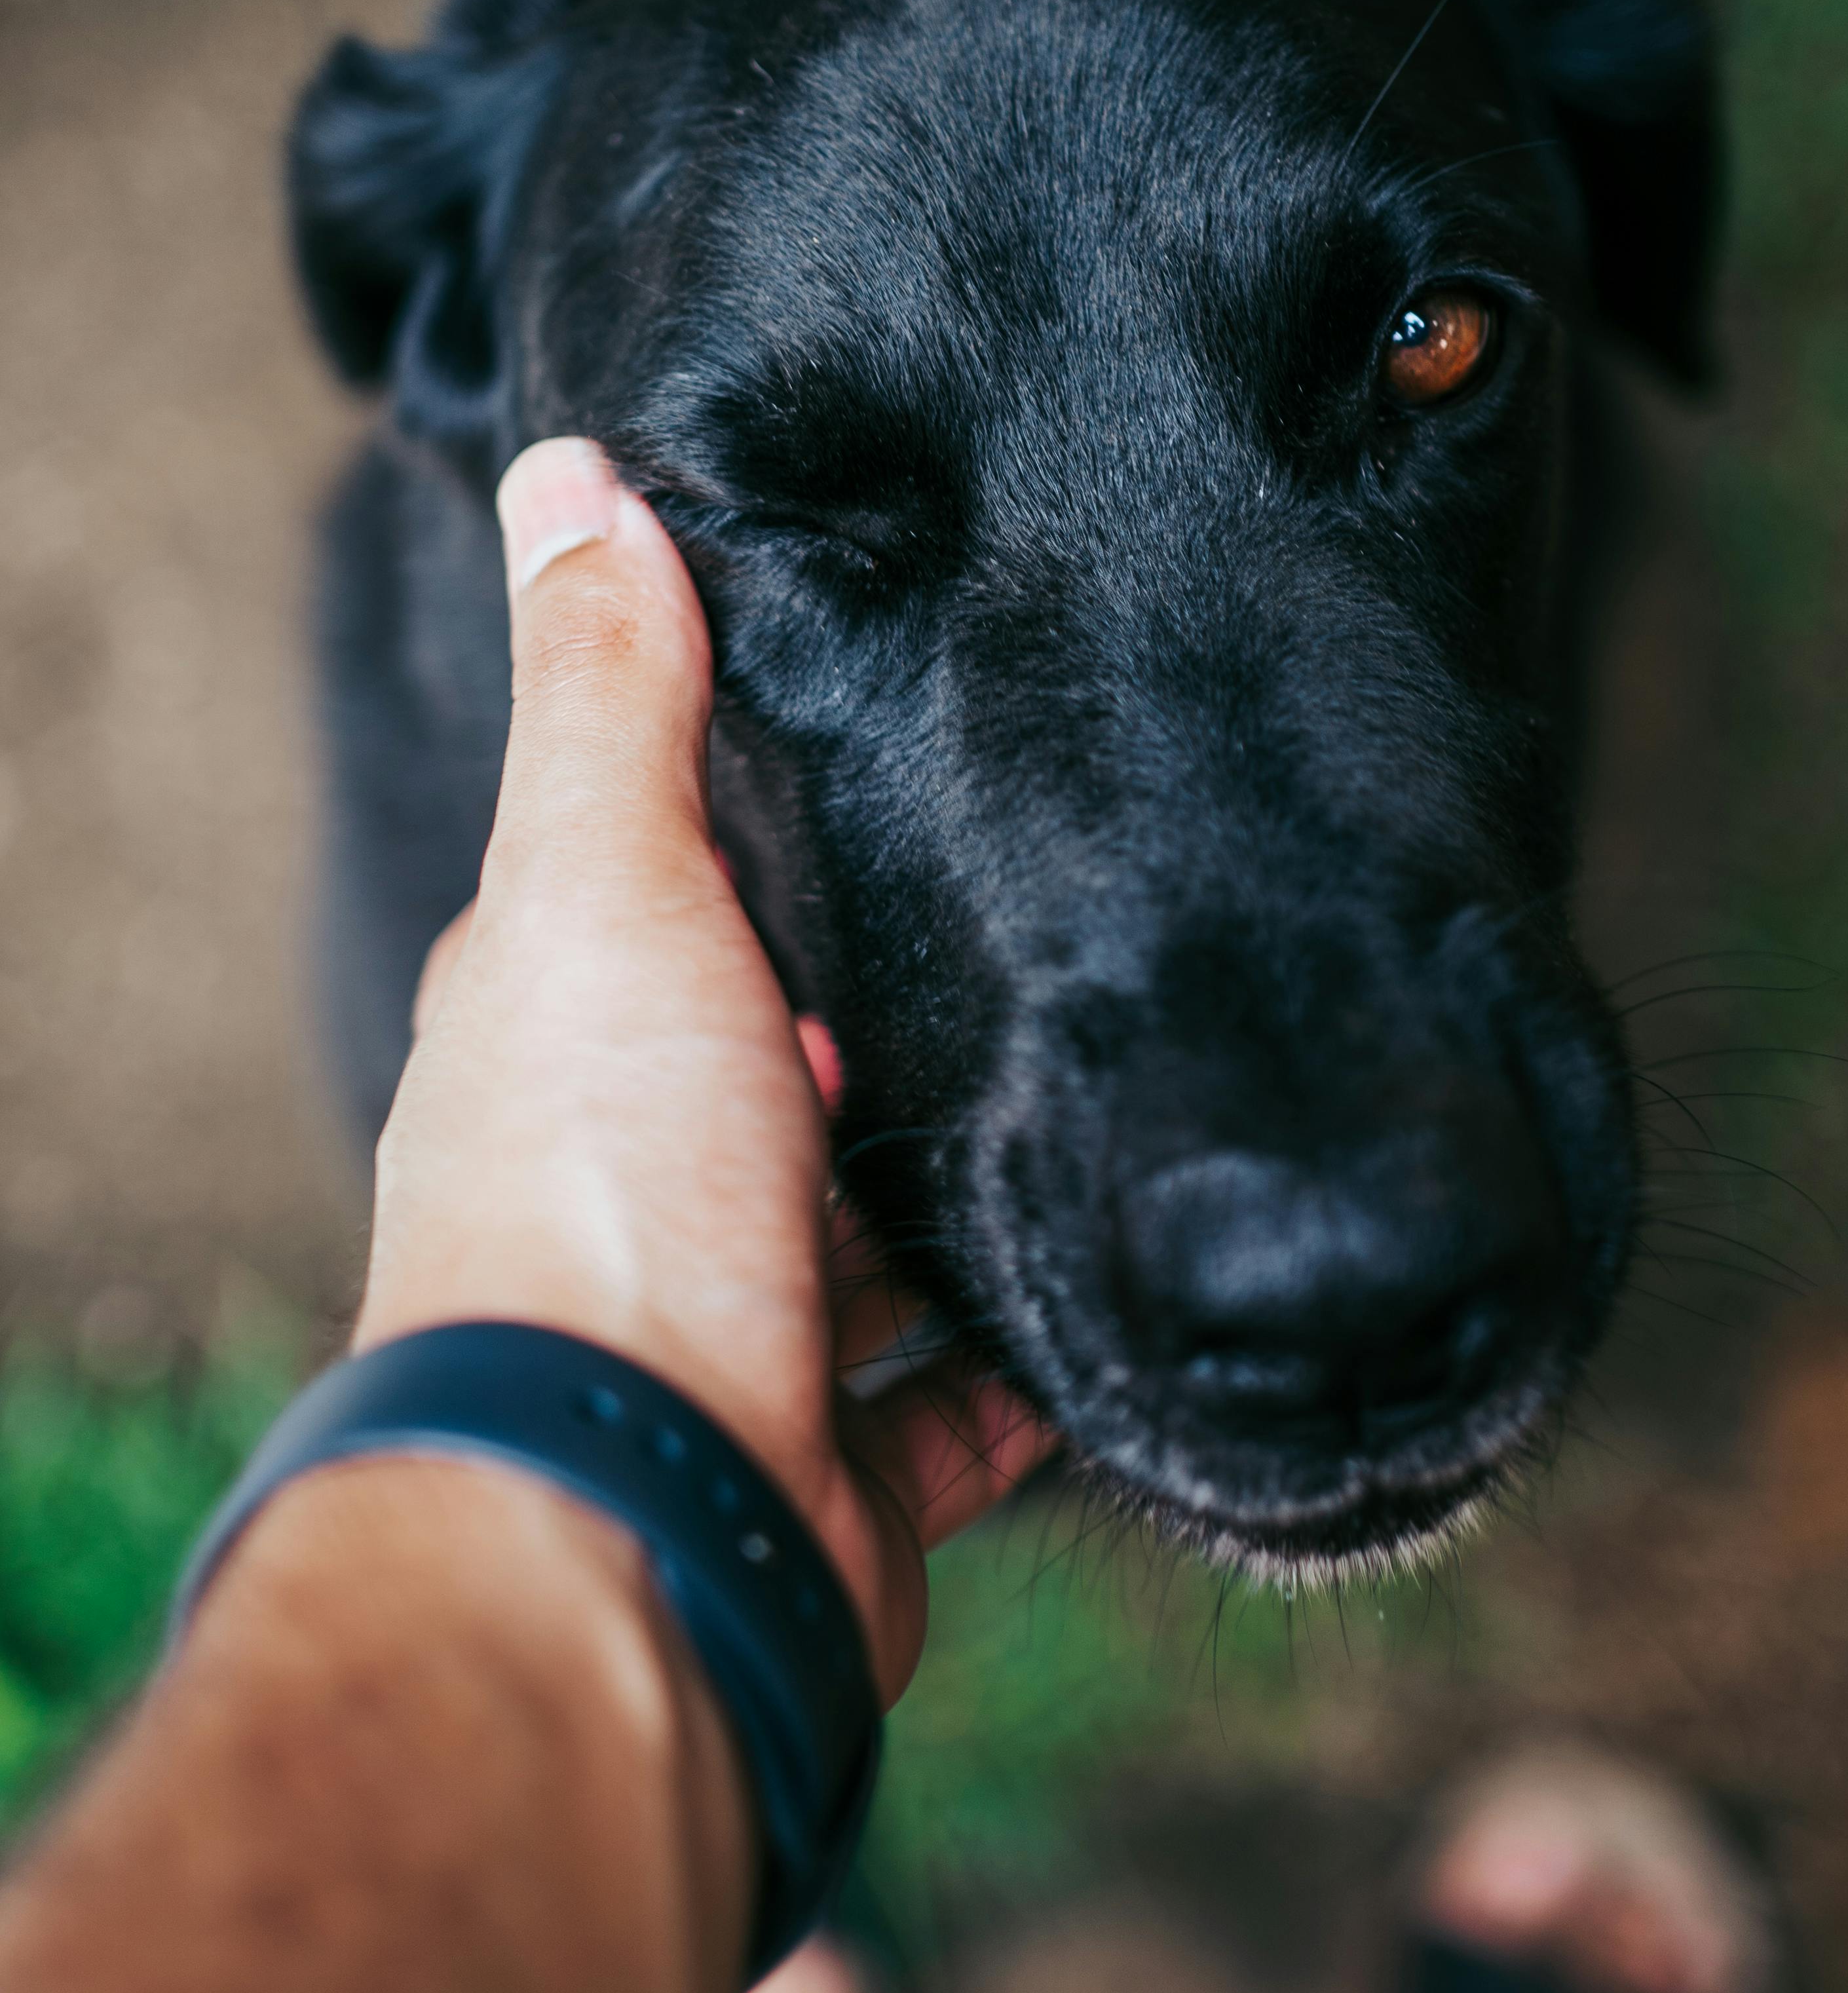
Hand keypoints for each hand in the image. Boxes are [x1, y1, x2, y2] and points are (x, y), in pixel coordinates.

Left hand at [353, 436, 1055, 1699]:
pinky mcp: (845, 1472)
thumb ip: (612, 690)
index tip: (903, 780)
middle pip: (791, 1083)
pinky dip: (1044, 1365)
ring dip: (984, 1198)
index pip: (668, 914)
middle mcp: (643, 1191)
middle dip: (901, 1032)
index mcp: (569, 1040)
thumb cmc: (608, 1188)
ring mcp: (747, 1341)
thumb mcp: (609, 883)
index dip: (768, 853)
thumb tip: (569, 472)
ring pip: (890, 1246)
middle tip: (1073, 943)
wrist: (646, 1520)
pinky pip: (971, 1407)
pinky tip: (1134, 1295)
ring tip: (1133, 1102)